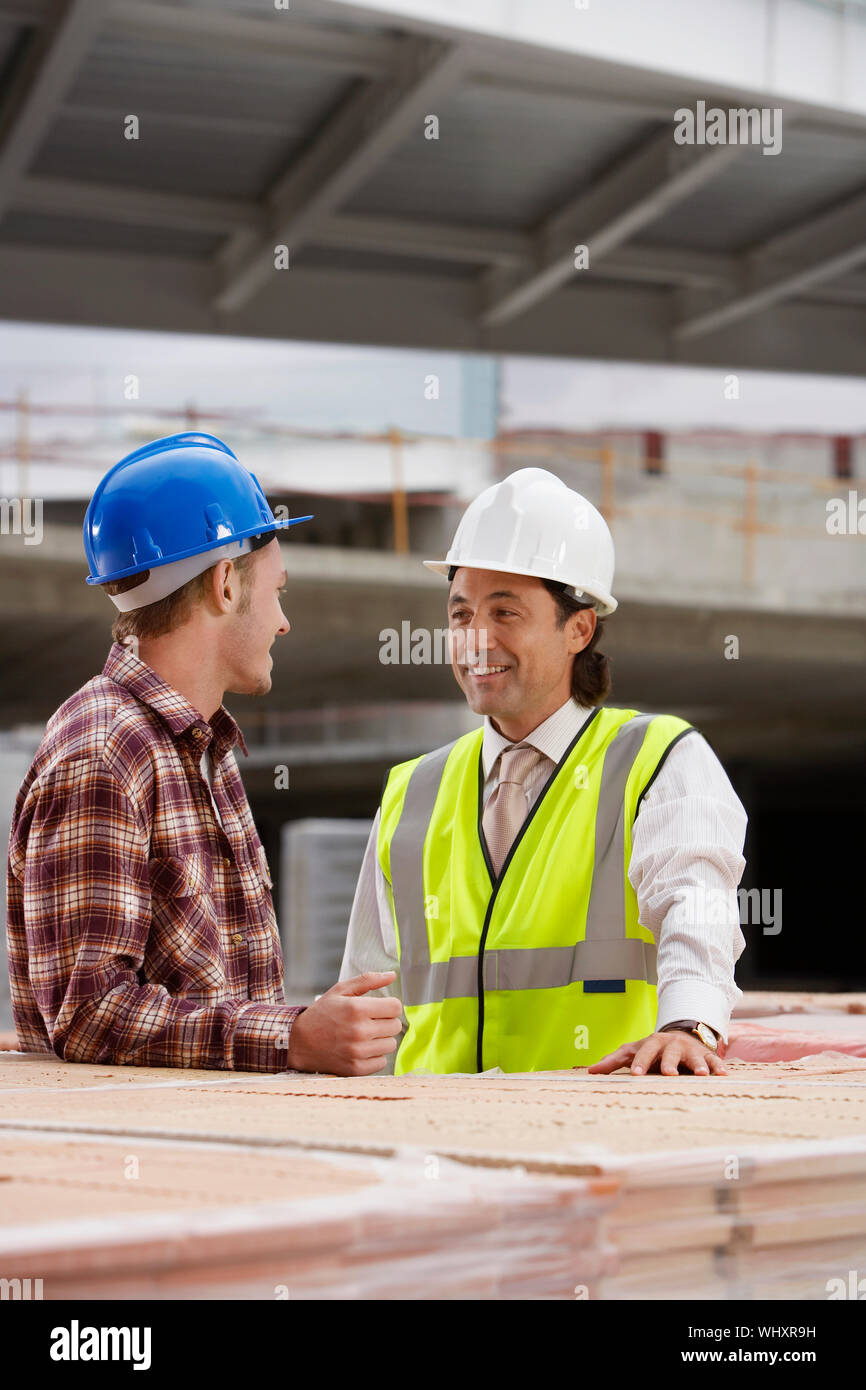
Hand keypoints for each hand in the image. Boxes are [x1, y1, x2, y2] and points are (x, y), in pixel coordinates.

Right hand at [287, 971, 403, 1075]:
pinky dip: (374, 1056)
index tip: (379, 1008)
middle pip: (395, 1026)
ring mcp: (357, 1052)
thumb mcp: (340, 990)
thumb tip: (392, 975)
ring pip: (391, 1045)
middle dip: (385, 1022)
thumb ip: (368, 980)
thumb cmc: (322, 1013)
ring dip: (381, 1039)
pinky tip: (360, 1049)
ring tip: (363, 1036)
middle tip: (369, 1022)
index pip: (395, 1007)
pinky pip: (382, 1062)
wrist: (299, 1042)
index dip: (389, 1006)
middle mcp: (359, 1031)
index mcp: (356, 1009)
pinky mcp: (356, 1069)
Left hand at [585, 1029, 727, 1076]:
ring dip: (697, 1065)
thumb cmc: (653, 1049)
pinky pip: (714, 1061)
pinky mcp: (706, 1056)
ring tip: (700, 1075)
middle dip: (669, 1063)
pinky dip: (718, 1067)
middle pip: (670, 1053)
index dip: (640, 1063)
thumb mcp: (633, 1051)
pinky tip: (723, 1075)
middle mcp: (672, 1045)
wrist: (681, 1033)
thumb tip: (590, 1071)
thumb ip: (613, 1061)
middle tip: (668, 1074)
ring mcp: (690, 1050)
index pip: (644, 1053)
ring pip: (694, 1057)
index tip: (636, 1075)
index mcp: (652, 1044)